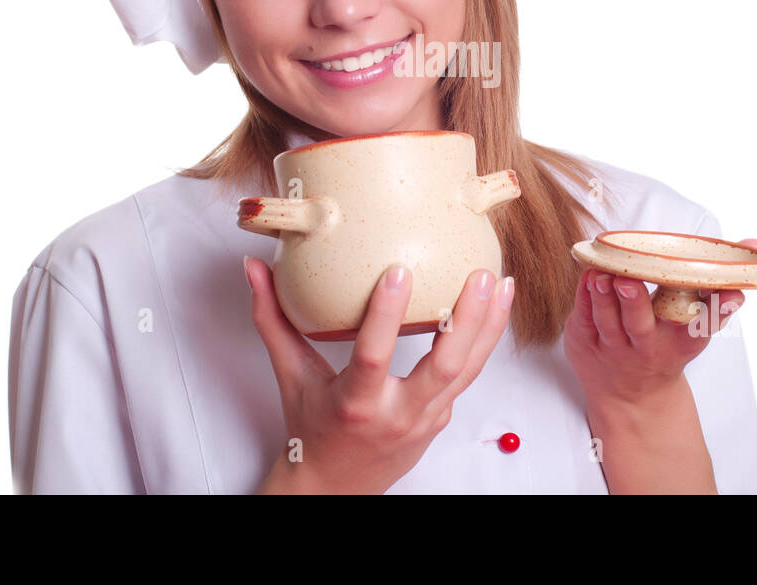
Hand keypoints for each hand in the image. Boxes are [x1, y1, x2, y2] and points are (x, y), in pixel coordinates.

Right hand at [244, 256, 514, 493]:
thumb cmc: (311, 427)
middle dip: (469, 320)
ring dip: (490, 326)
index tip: (399, 270)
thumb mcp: (290, 375)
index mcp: (356, 403)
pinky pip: (468, 376)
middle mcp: (397, 415)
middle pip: (445, 367)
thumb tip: (254, 268)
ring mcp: (425, 420)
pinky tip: (494, 306)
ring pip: (469, 372)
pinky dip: (483, 341)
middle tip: (482, 275)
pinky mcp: (441, 418)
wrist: (335, 488)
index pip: (374, 356)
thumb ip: (272, 319)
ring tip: (502, 282)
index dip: (387, 314)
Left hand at [563, 239, 756, 410]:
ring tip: (601, 274)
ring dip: (603, 297)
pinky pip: (584, 317)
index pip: (703, 325)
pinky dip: (584, 297)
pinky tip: (589, 275)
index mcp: (682, 340)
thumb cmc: (668, 343)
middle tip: (627, 280)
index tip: (729, 292)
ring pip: (607, 321)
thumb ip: (720, 285)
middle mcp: (647, 348)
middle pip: (640, 325)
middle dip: (634, 303)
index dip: (717, 308)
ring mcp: (613, 349)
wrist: (631, 398)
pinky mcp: (586, 343)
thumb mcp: (697, 323)